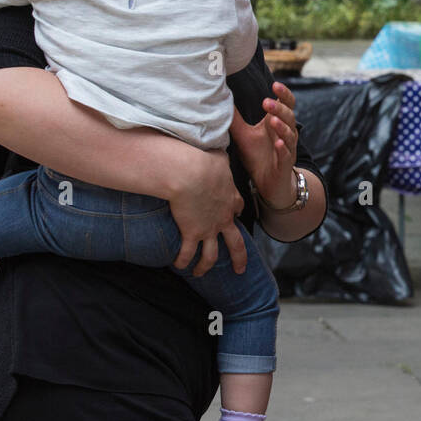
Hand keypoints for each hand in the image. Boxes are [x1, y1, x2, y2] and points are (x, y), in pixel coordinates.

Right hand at [167, 148, 246, 275]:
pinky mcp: (193, 233)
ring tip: (201, 274)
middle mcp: (223, 217)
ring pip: (212, 255)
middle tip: (241, 269)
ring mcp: (209, 228)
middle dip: (239, 257)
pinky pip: (188, 253)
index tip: (234, 215)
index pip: (237, 208)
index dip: (235, 212)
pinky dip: (183, 260)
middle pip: (236, 242)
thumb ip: (219, 156)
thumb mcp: (218, 156)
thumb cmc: (203, 161)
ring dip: (207, 266)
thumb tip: (218, 147)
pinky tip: (179, 266)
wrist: (192, 173)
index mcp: (230, 198)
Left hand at [229, 81, 299, 212]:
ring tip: (273, 120)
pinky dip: (283, 148)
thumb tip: (220, 98)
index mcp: (278, 122)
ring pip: (290, 134)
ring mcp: (287, 148)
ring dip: (282, 126)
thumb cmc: (257, 156)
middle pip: (289, 115)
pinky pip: (287, 154)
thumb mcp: (243, 134)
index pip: (286, 103)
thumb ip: (235, 118)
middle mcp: (286, 133)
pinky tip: (277, 144)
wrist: (268, 183)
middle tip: (265, 102)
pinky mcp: (285, 163)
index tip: (274, 84)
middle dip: (279, 108)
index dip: (283, 93)